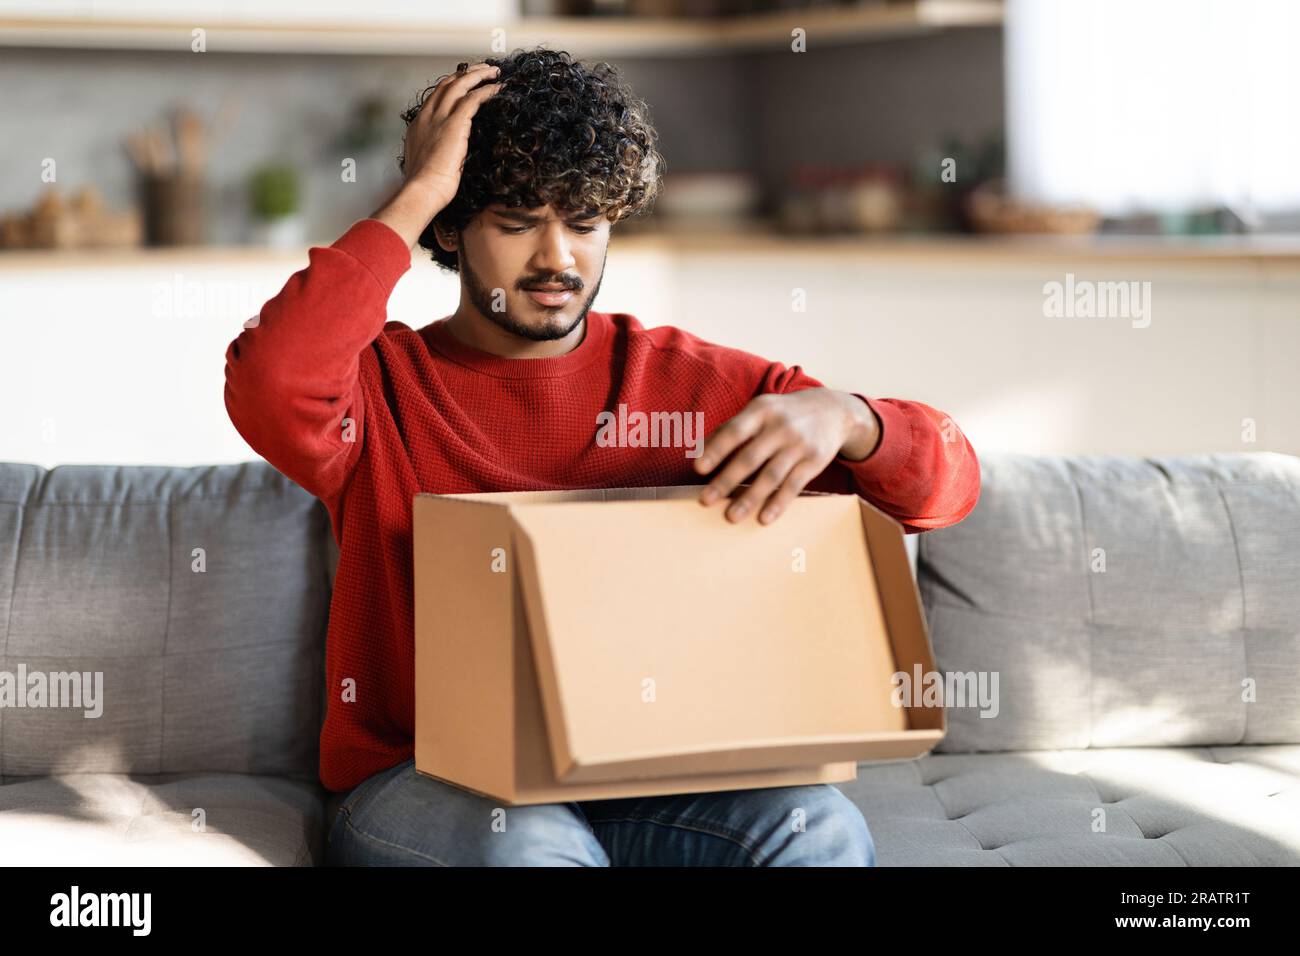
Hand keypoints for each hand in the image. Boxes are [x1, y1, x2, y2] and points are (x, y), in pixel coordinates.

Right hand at [401, 61, 502, 210]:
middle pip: (447, 83)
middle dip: (466, 73)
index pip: (436, 96)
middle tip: (482, 68)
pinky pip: (473, 99)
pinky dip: (486, 90)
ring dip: (478, 75)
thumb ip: (434, 152)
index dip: (452, 84)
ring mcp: (439, 118)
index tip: (465, 81)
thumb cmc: (426, 186)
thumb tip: (444, 155)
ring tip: (493, 71)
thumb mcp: (426, 163)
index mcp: (419, 124)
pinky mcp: (454, 124)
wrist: (422, 190)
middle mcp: (427, 116)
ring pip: (459, 84)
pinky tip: (498, 88)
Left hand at [693, 389, 879, 523]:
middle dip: (726, 480)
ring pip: (771, 475)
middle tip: (705, 501)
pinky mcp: (814, 461)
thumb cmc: (783, 414)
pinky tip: (764, 518)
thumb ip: (729, 429)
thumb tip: (696, 449)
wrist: (832, 411)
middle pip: (750, 457)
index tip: (698, 469)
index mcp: (761, 410)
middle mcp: (781, 426)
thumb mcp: (759, 411)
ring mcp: (799, 445)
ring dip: (750, 498)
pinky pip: (794, 485)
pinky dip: (778, 503)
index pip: (734, 431)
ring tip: (731, 517)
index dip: (716, 450)